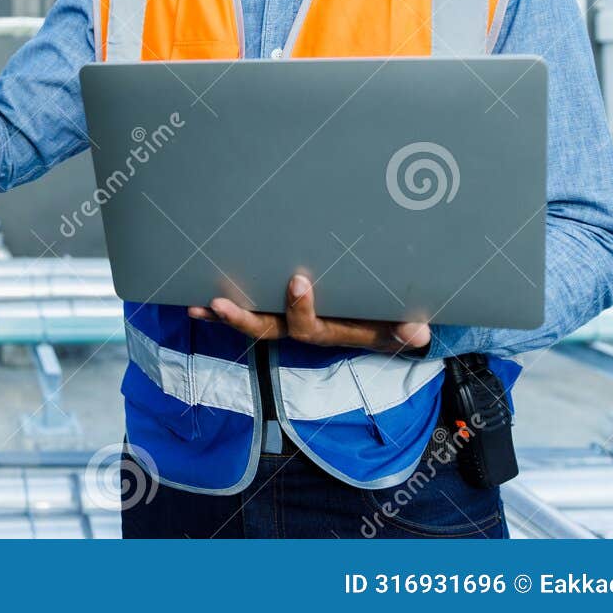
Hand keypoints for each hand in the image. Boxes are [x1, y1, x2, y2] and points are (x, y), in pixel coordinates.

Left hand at [188, 273, 431, 355]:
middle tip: (220, 302)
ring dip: (223, 314)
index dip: (300, 307)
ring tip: (198, 303)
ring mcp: (282, 321)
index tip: (297, 280)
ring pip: (250, 322)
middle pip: (266, 329)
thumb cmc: (384, 319)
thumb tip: (419, 332)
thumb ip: (402, 330)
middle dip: (242, 318)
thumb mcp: (396, 326)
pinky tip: (193, 302)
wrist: (375, 327)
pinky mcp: (272, 310)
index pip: (308, 326)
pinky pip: (244, 312)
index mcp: (326, 331)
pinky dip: (219, 311)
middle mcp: (298, 329)